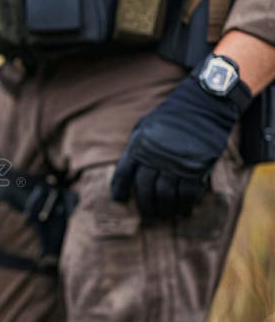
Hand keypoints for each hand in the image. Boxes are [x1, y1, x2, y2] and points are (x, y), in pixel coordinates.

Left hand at [111, 73, 249, 218]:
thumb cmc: (172, 116)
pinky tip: (183, 211)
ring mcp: (176, 163)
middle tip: (147, 217)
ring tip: (165, 216)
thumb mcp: (145, 126)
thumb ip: (136, 147)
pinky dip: (185, 205)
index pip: (123, 174)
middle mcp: (155, 157)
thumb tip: (129, 170)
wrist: (204, 104)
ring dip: (165, 209)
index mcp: (138, 146)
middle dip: (145, 206)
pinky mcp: (196, 167)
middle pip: (144, 189)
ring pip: (165, 195)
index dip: (119, 189)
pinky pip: (188, 193)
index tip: (118, 199)